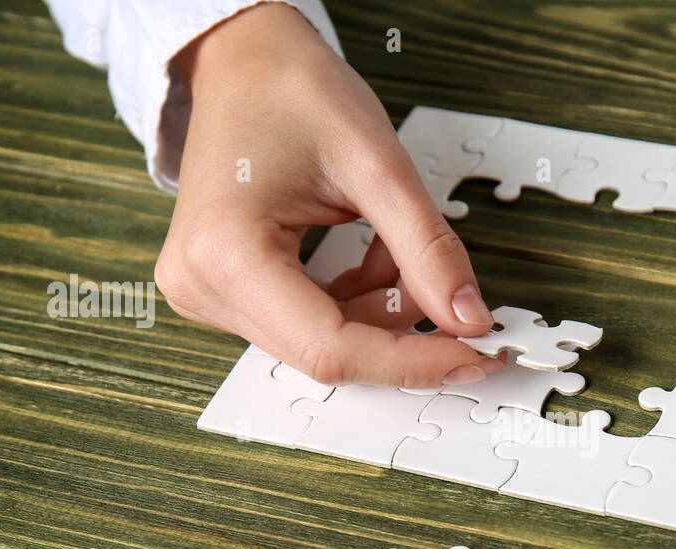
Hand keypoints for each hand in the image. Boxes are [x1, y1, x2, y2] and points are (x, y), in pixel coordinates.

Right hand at [155, 3, 501, 387]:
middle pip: (328, 350)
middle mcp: (203, 286)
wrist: (243, 59)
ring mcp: (209, 293)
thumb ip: (427, 249)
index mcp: (224, 254)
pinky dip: (359, 300)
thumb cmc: (289, 89)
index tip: (472, 354)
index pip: (330, 347)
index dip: (410, 361)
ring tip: (399, 245)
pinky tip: (373, 255)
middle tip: (461, 307)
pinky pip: (312, 323)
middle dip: (402, 330)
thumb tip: (467, 318)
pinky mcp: (227, 291)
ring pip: (326, 341)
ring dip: (382, 308)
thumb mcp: (377, 165)